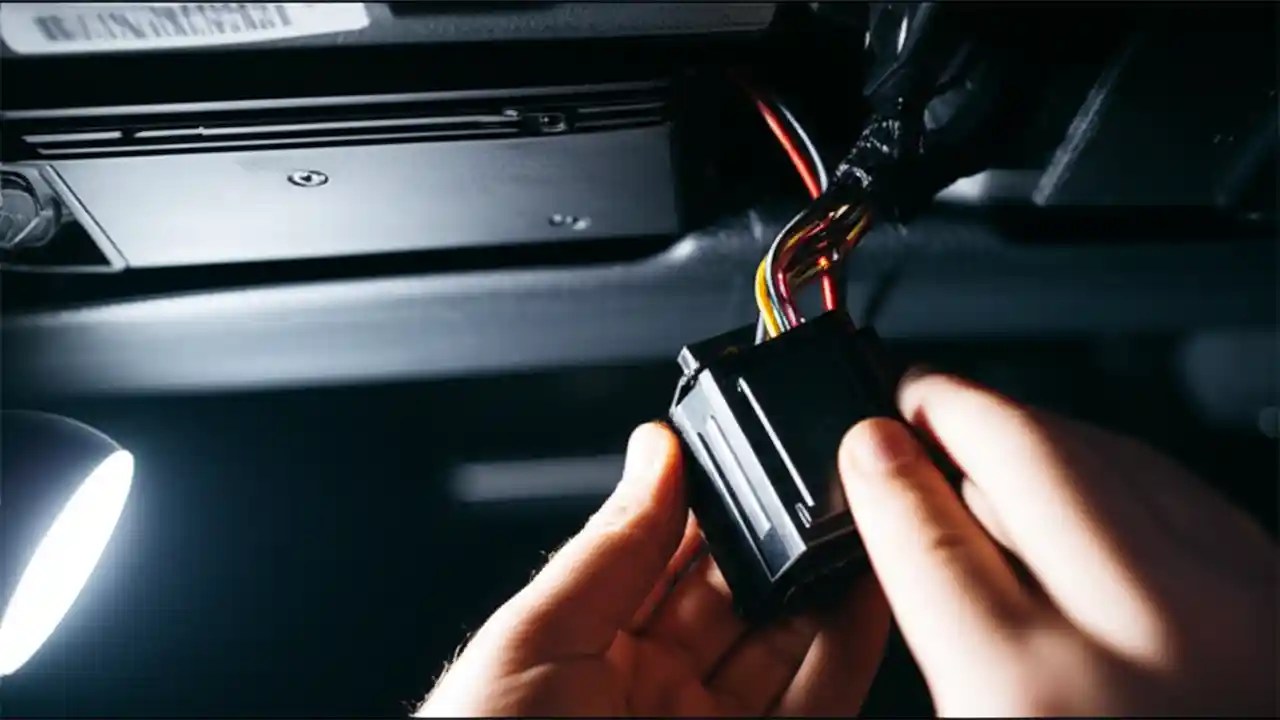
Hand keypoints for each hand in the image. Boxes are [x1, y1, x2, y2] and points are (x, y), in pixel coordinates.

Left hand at [417, 422, 888, 716]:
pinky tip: (870, 595)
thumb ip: (608, 550)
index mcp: (588, 651)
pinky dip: (847, 651)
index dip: (718, 503)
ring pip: (791, 649)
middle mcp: (656, 695)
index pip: (670, 556)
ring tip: (867, 520)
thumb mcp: (531, 643)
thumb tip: (653, 452)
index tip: (762, 450)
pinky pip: (814, 706)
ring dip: (829, 586)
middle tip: (831, 478)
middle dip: (784, 540)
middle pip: (741, 600)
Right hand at [838, 370, 1277, 716]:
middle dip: (954, 406)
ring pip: (1108, 453)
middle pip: (1024, 454)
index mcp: (1035, 703)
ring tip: (988, 429)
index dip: (879, 469)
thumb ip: (941, 635)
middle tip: (916, 399)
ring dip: (1034, 426)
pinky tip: (1083, 476)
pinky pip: (1179, 487)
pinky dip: (1113, 465)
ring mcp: (1239, 610)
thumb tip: (906, 525)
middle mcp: (1146, 641)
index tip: (864, 442)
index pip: (926, 533)